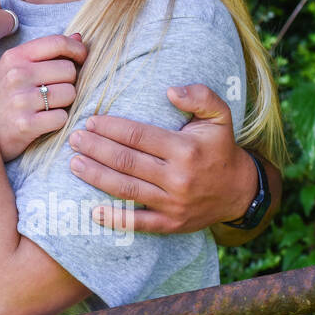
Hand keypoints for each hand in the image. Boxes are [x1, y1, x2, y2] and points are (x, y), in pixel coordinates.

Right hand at [0, 33, 87, 160]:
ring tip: (47, 106)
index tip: (80, 59)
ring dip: (65, 103)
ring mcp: (20, 100)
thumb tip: (78, 37)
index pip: (57, 42)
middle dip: (68, 81)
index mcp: (15, 57)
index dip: (77, 50)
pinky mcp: (26, 124)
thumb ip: (45, 52)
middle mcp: (17, 75)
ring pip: (69, 93)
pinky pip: (62, 117)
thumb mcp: (14, 68)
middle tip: (54, 90)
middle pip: (69, 70)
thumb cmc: (2, 98)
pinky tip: (44, 121)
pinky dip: (58, 121)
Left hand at [67, 84, 255, 233]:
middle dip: (96, 149)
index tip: (91, 121)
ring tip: (74, 164)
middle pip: (126, 162)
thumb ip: (201, 96)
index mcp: (185, 149)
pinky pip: (139, 223)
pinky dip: (115, 219)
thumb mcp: (220, 116)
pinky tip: (93, 212)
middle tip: (74, 139)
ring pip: (126, 189)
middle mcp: (178, 178)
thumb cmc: (220, 147)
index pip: (138, 136)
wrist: (240, 191)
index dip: (111, 128)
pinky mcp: (171, 224)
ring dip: (96, 176)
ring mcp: (173, 203)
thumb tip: (171, 91)